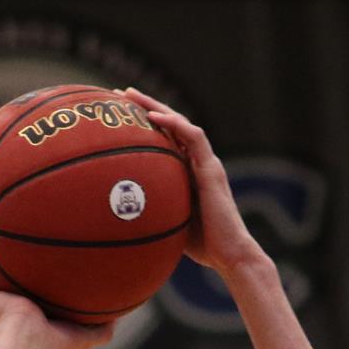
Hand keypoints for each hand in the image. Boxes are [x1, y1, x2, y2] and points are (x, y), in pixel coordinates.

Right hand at [0, 241, 114, 348]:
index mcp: (26, 318)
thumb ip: (99, 331)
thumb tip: (119, 321)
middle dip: (1, 268)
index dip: (31, 284)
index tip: (37, 265)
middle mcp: (4, 310)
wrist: (25, 345)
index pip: (27, 298)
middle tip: (7, 244)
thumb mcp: (81, 337)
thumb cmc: (51, 345)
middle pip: (0, 285)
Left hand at [123, 87, 269, 277]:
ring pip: (181, 124)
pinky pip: (194, 138)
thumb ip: (152, 210)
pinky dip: (174, 124)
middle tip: (120, 94)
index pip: (165, 139)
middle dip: (146, 106)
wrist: (229, 254)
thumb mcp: (168, 221)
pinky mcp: (212, 169)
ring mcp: (206, 163)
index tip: (120, 114)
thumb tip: (119, 216)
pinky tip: (153, 117)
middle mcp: (198, 163)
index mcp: (188, 172)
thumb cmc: (201, 245)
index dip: (144, 124)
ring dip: (156, 107)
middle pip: (171, 125)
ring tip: (131, 96)